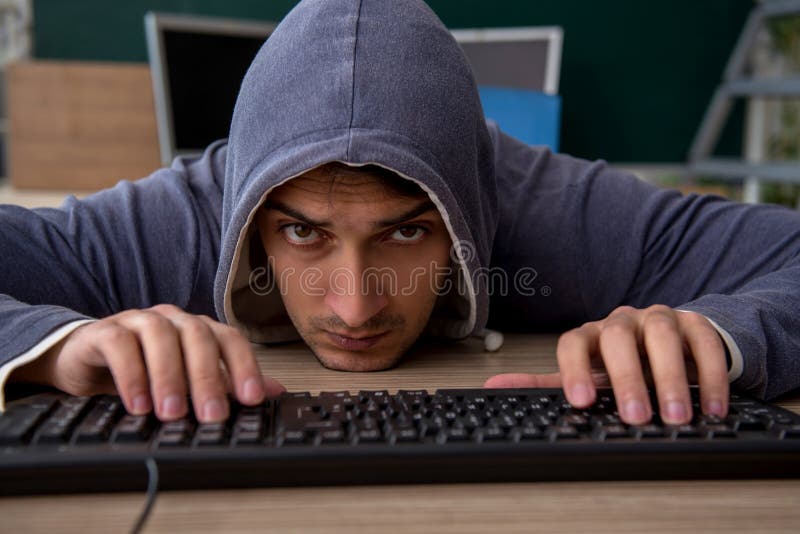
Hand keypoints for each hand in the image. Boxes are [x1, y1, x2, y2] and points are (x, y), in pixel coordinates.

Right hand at [10, 304, 285, 422]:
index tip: (251, 400)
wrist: (87, 361)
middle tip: (210, 416)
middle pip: (198, 336)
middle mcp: (172, 320)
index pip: (229, 339)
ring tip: (172, 413)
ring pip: (160, 336)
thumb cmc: (145, 370)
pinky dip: (130, 374)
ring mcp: (138, 321)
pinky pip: (120, 344)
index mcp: (198, 329)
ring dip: (169, 376)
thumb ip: (229, 384)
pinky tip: (138, 404)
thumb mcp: (190, 381)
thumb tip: (274, 392)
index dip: (244, 366)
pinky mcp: (104, 332)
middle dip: (207, 377)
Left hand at [484, 305, 728, 424]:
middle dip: (625, 377)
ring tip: (675, 417)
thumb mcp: (586, 377)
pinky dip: (711, 375)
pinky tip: (712, 408)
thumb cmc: (623, 367)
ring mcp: (660, 319)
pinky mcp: (698, 325)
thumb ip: (545, 384)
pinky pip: (705, 343)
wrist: (673, 348)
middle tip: (635, 416)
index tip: (581, 401)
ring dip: (670, 377)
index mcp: (590, 334)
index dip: (574, 369)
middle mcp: (622, 321)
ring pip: (662, 337)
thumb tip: (491, 386)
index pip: (573, 342)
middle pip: (616, 338)